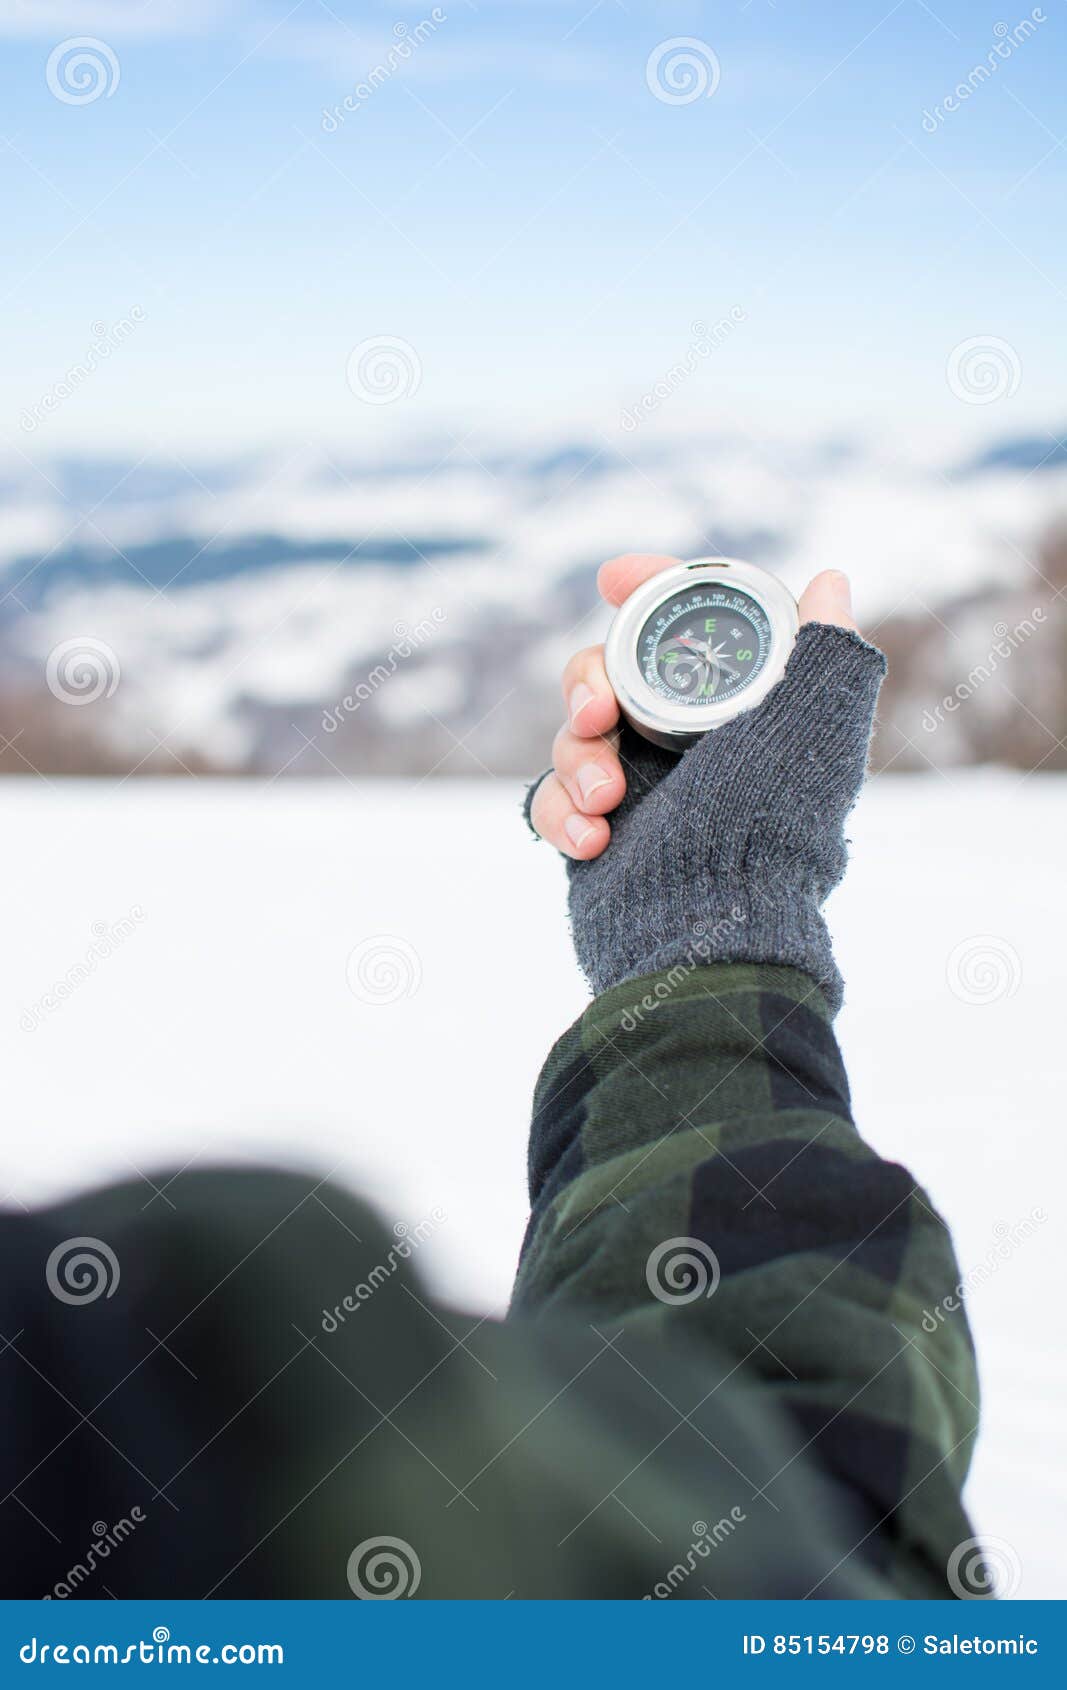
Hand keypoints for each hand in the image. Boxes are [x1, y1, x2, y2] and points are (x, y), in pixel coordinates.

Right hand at [526, 555, 884, 1009]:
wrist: (709, 940)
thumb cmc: (767, 830)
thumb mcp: (810, 728)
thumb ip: (827, 649)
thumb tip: (830, 579)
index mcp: (735, 712)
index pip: (683, 628)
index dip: (647, 589)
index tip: (613, 578)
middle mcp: (684, 746)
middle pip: (607, 670)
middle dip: (590, 682)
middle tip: (600, 716)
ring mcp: (637, 790)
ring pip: (571, 732)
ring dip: (577, 759)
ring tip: (606, 803)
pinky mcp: (594, 833)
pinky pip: (548, 797)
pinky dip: (559, 812)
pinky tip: (593, 843)